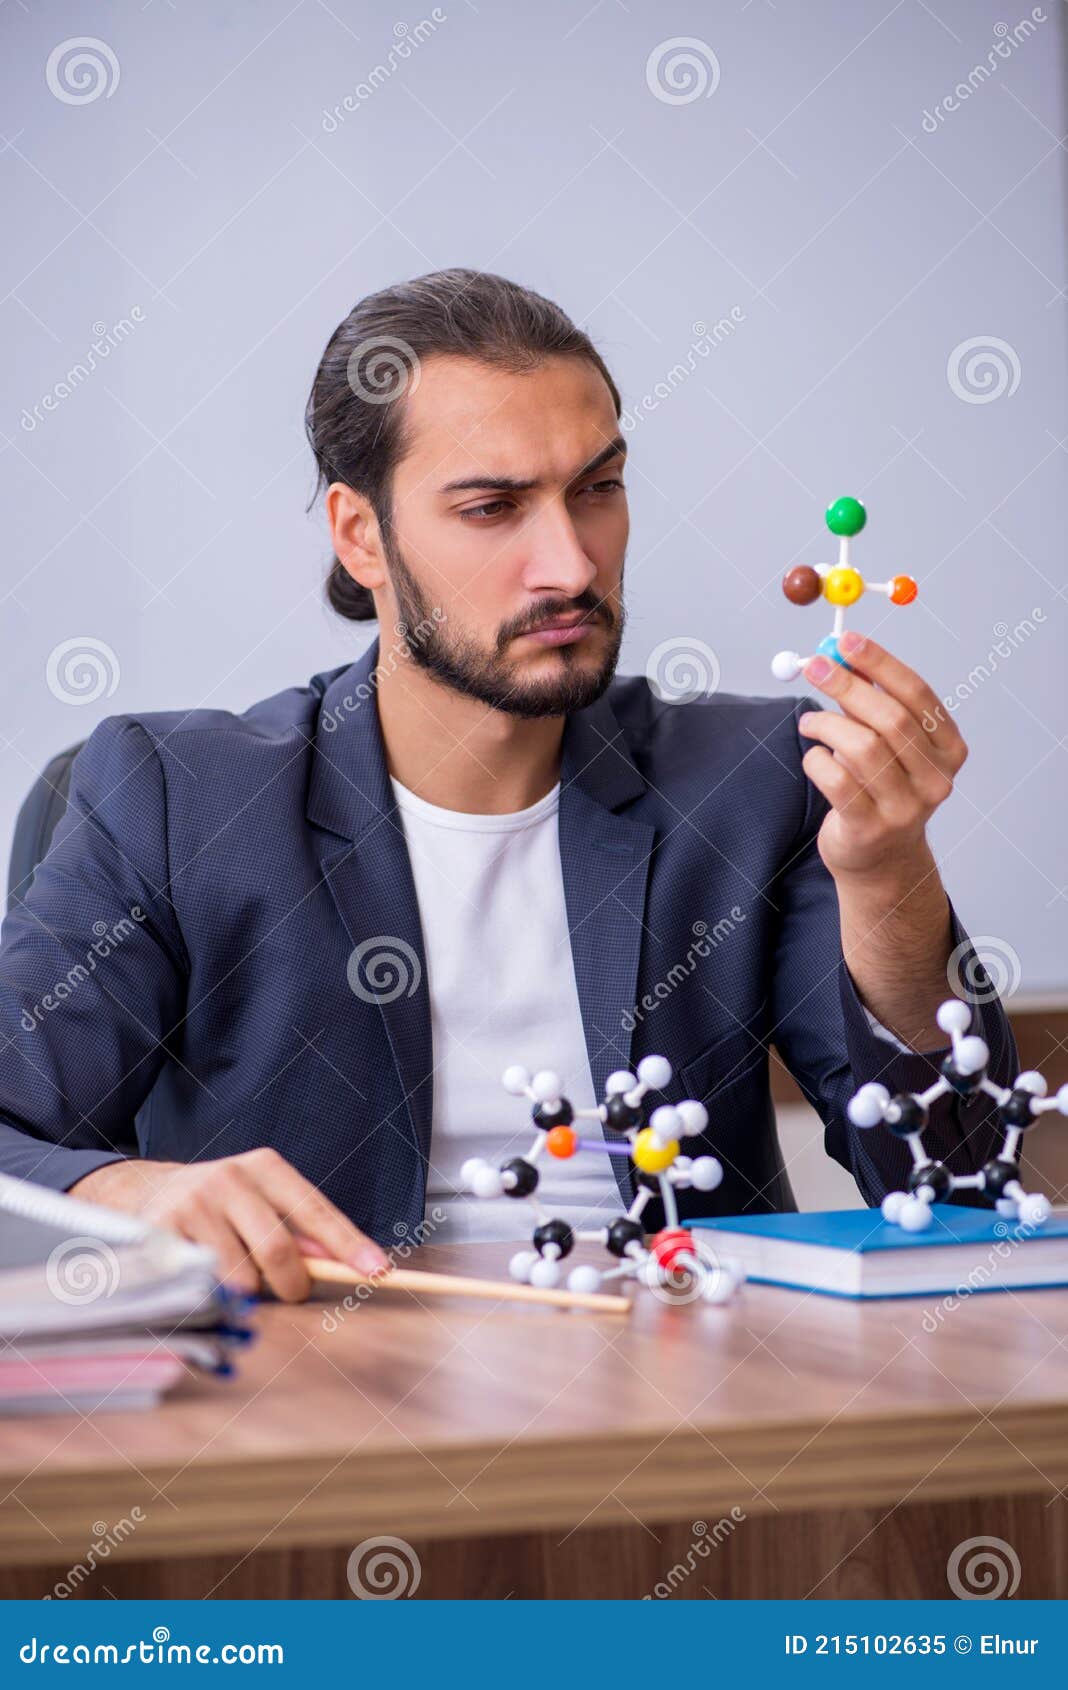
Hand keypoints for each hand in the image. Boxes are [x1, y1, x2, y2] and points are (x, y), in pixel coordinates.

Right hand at [68, 1151, 388, 1301]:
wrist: (144, 1193)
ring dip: (248, 1294)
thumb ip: (300, 1231)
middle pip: (278, 1251)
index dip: (347, 1244)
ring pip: (240, 1279)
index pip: (315, 1210)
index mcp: (264, 1167)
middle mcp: (228, 1179)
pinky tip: (206, 1280)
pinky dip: (215, 1298)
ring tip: (235, 1276)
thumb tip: (341, 1261)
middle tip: (292, 1292)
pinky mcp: (161, 1234)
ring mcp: (192, 1205)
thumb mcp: (262, 1203)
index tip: (377, 1270)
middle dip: (292, 1284)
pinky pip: (205, 1288)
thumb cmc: (221, 1207)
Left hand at [797, 631, 966, 885]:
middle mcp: (935, 779)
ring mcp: (906, 808)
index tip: (847, 641)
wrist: (880, 859)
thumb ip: (873, 704)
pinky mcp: (870, 829)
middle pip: (890, 719)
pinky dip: (817, 760)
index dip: (880, 663)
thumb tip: (842, 654)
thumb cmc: (881, 788)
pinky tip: (815, 758)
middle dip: (848, 686)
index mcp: (949, 749)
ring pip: (861, 748)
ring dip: (826, 725)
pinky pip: (836, 779)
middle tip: (815, 666)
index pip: (917, 695)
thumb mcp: (889, 745)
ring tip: (809, 722)